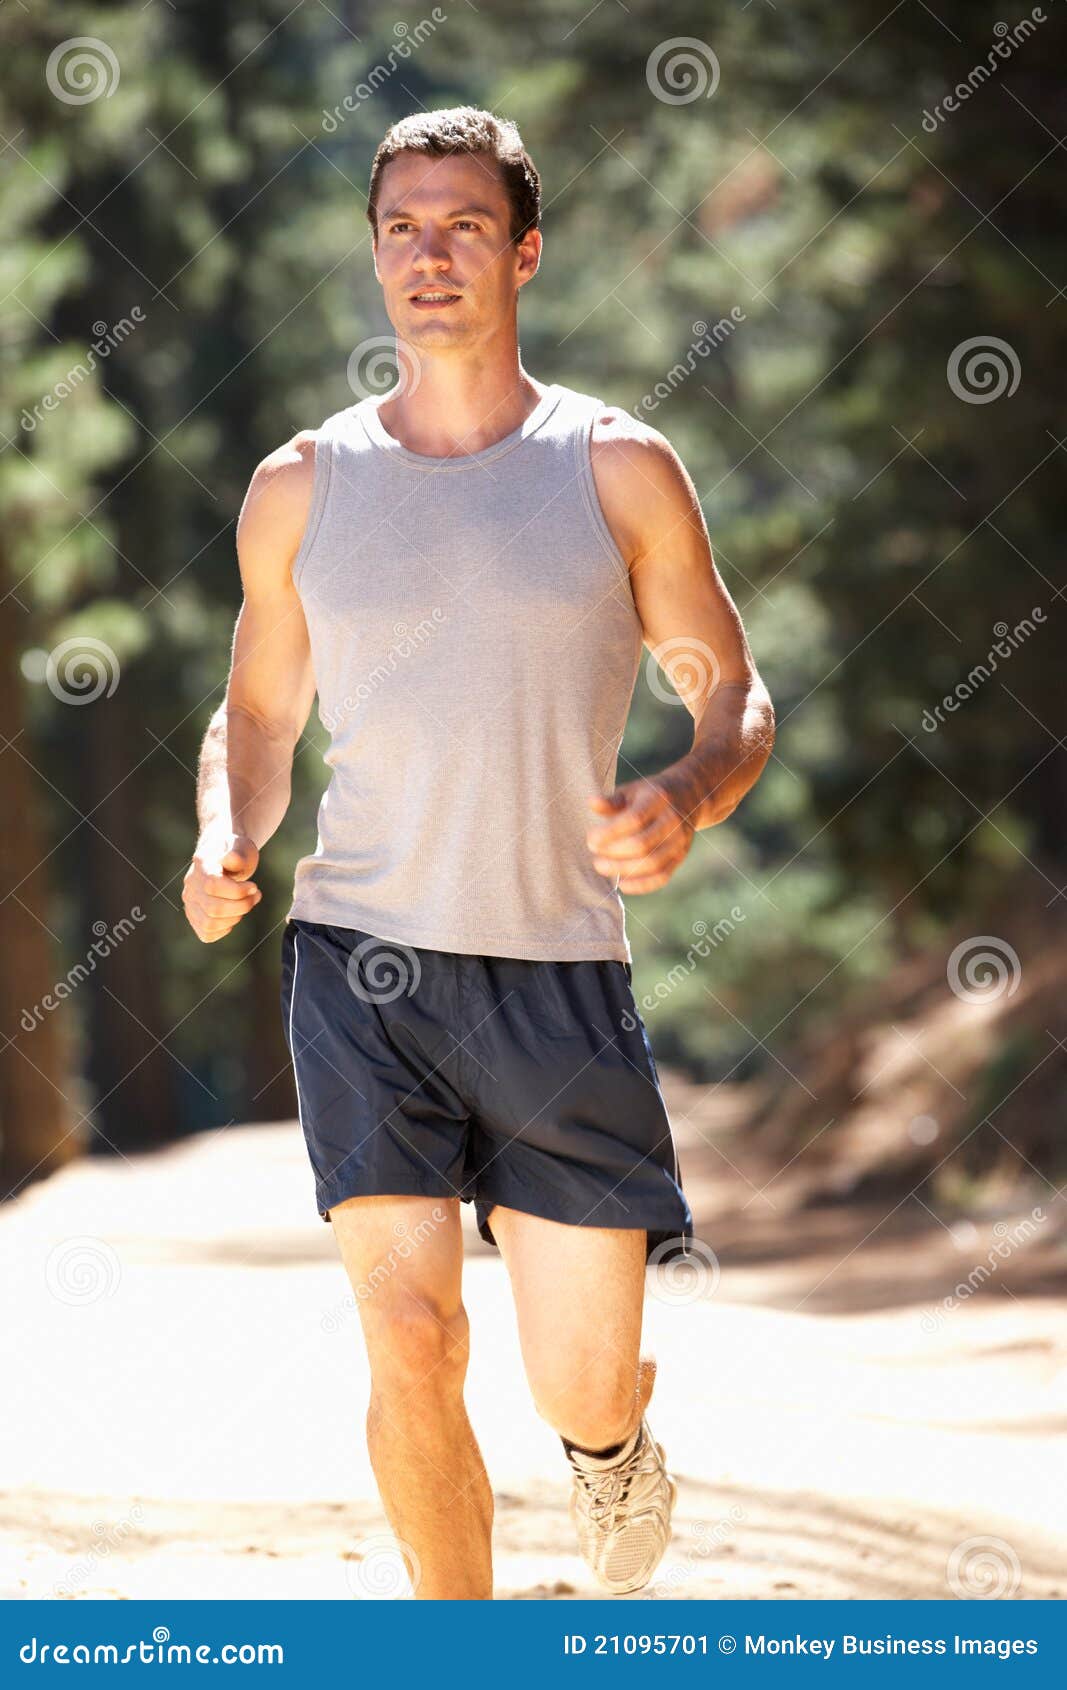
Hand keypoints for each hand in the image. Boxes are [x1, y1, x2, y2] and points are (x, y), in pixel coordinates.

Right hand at [182, 832, 261, 942]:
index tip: (254, 886)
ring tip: (247, 904)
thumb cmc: (234, 850)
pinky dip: (224, 929)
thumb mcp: (240, 846)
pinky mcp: (194, 916)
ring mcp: (191, 902)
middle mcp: (191, 885)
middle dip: (242, 906)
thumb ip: (236, 854)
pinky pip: (206, 933)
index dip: (237, 891)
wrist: (223, 854)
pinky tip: (234, 915)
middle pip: (213, 908)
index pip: (213, 885)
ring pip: (209, 924)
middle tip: (256, 896)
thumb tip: (230, 860)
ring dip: (235, 918)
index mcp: (201, 864)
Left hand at [586, 778, 694, 893]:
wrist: (687, 797)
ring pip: (652, 863)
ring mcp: (679, 840)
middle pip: (642, 844)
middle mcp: (672, 820)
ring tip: (602, 866)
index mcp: (658, 798)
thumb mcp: (631, 791)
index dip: (610, 833)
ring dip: (623, 869)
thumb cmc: (648, 795)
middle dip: (613, 853)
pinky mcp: (681, 857)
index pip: (634, 820)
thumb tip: (592, 803)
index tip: (591, 839)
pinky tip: (622, 884)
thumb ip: (612, 801)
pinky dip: (641, 885)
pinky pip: (662, 877)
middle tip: (595, 854)